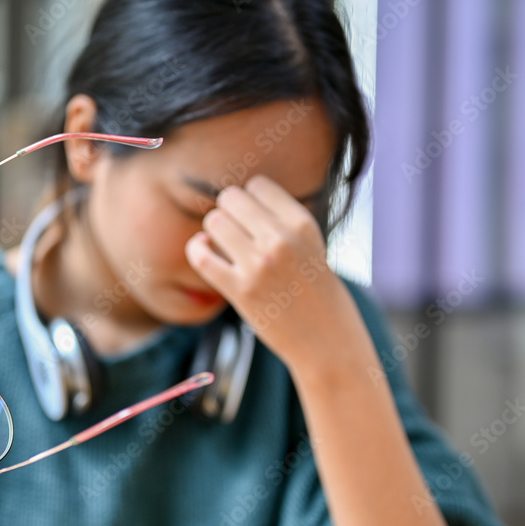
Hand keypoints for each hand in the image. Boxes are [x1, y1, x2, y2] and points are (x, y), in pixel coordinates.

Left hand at [183, 174, 348, 367]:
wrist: (327, 340)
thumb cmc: (317, 292)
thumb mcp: (312, 245)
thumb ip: (280, 222)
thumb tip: (236, 200)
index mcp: (302, 224)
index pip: (257, 185)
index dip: (249, 199)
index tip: (252, 218)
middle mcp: (281, 240)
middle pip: (231, 198)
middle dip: (228, 212)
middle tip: (235, 233)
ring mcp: (259, 265)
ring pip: (214, 222)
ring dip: (213, 231)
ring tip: (224, 246)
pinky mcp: (241, 291)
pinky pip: (201, 256)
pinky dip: (197, 250)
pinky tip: (205, 253)